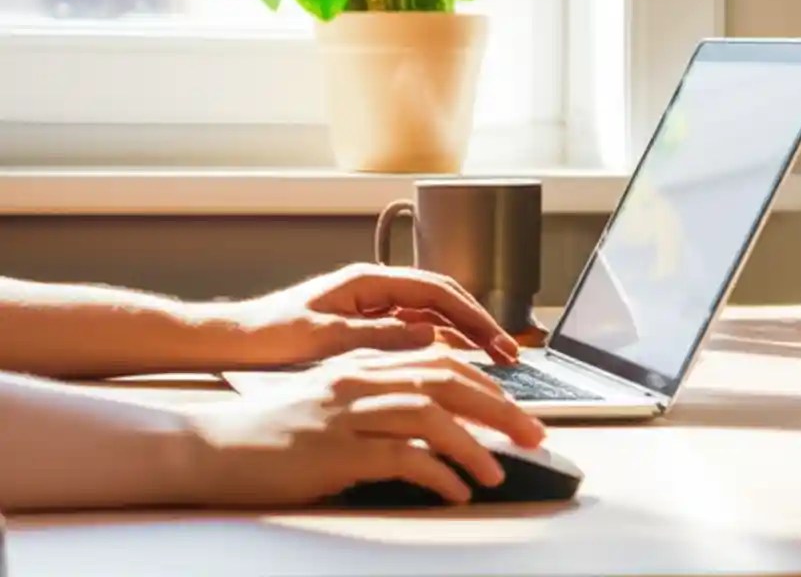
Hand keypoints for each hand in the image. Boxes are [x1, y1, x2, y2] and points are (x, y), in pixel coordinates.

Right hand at [182, 352, 543, 505]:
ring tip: (499, 471)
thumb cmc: (276, 431)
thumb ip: (382, 398)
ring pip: (432, 416)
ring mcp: (347, 414)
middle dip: (500, 410)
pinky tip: (455, 491)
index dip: (488, 385)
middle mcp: (360, 381)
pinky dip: (439, 475)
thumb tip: (439, 416)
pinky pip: (403, 459)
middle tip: (533, 435)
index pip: (442, 363)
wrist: (214, 448)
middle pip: (449, 382)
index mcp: (363, 364)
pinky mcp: (336, 452)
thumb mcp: (334, 401)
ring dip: (476, 445)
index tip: (516, 409)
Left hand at [230, 263, 520, 367]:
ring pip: (434, 317)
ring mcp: (375, 307)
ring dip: (465, 336)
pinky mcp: (369, 327)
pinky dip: (442, 345)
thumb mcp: (325, 338)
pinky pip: (416, 332)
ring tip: (494, 360)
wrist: (235, 343)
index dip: (473, 315)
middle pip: (444, 301)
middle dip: (480, 325)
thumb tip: (429, 334)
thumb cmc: (269, 335)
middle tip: (509, 354)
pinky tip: (458, 362)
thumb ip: (378, 335)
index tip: (496, 341)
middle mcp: (377, 289)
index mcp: (369, 281)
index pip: (437, 291)